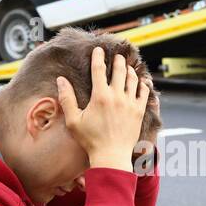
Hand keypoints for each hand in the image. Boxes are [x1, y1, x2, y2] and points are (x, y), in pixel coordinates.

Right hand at [57, 47, 150, 172]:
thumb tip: (61, 80)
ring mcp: (130, 103)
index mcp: (100, 96)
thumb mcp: (73, 120)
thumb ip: (67, 98)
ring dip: (130, 70)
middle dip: (118, 60)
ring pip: (133, 79)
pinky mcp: (139, 111)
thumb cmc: (90, 140)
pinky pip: (144, 92)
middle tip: (117, 56)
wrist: (111, 155)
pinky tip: (142, 81)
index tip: (98, 50)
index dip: (98, 57)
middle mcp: (117, 96)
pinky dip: (143, 84)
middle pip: (119, 70)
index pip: (99, 69)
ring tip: (128, 66)